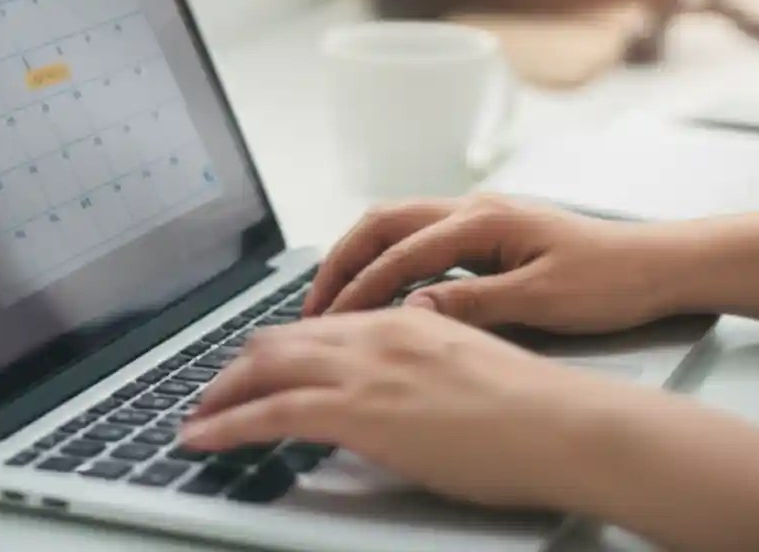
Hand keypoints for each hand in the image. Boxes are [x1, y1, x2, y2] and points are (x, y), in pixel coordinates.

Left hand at [181, 308, 615, 508]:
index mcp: (402, 321)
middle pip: (280, 340)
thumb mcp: (467, 368)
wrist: (562, 425)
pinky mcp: (357, 410)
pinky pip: (270, 412)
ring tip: (196, 419)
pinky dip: (227, 424)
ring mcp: (363, 369)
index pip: (317, 326)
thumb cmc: (532, 410)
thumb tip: (398, 382)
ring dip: (220, 395)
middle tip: (213, 394)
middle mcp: (374, 334)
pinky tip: (202, 438)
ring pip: (264, 368)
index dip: (276, 350)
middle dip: (237, 369)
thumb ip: (423, 364)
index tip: (255, 370)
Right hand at [303, 194, 680, 332]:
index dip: (362, 289)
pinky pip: (419, 242)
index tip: (331, 324)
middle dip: (341, 262)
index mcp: (485, 220)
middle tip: (311, 306)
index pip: (403, 253)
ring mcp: (479, 219)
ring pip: (397, 228)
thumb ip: (474, 303)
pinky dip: (386, 264)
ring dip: (359, 260)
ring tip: (332, 301)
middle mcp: (474, 209)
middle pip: (383, 223)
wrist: (659, 265)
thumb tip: (414, 312)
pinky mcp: (487, 236)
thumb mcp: (543, 300)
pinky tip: (378, 295)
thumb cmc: (611, 281)